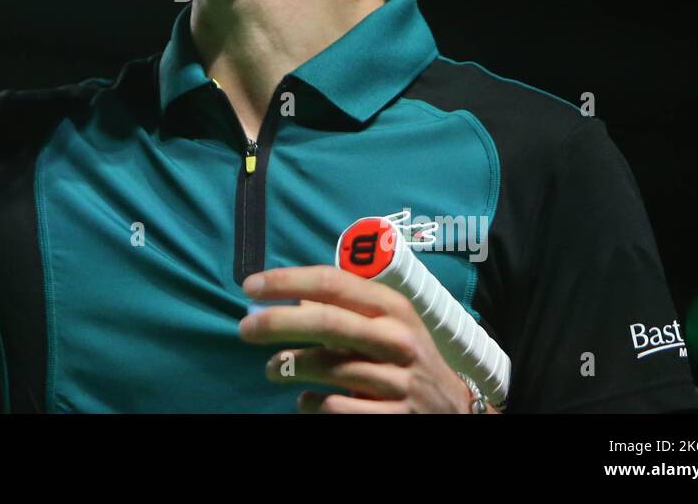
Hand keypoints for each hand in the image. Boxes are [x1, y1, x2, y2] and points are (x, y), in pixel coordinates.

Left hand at [238, 265, 477, 413]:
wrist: (452, 408)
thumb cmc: (403, 355)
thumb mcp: (384, 323)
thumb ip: (342, 308)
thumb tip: (288, 297)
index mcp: (391, 307)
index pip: (332, 283)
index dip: (287, 282)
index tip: (250, 286)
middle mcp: (397, 338)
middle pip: (327, 322)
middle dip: (278, 322)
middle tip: (244, 328)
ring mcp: (398, 379)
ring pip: (329, 368)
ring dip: (289, 367)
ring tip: (272, 369)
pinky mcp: (395, 416)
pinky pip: (338, 408)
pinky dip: (311, 404)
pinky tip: (305, 400)